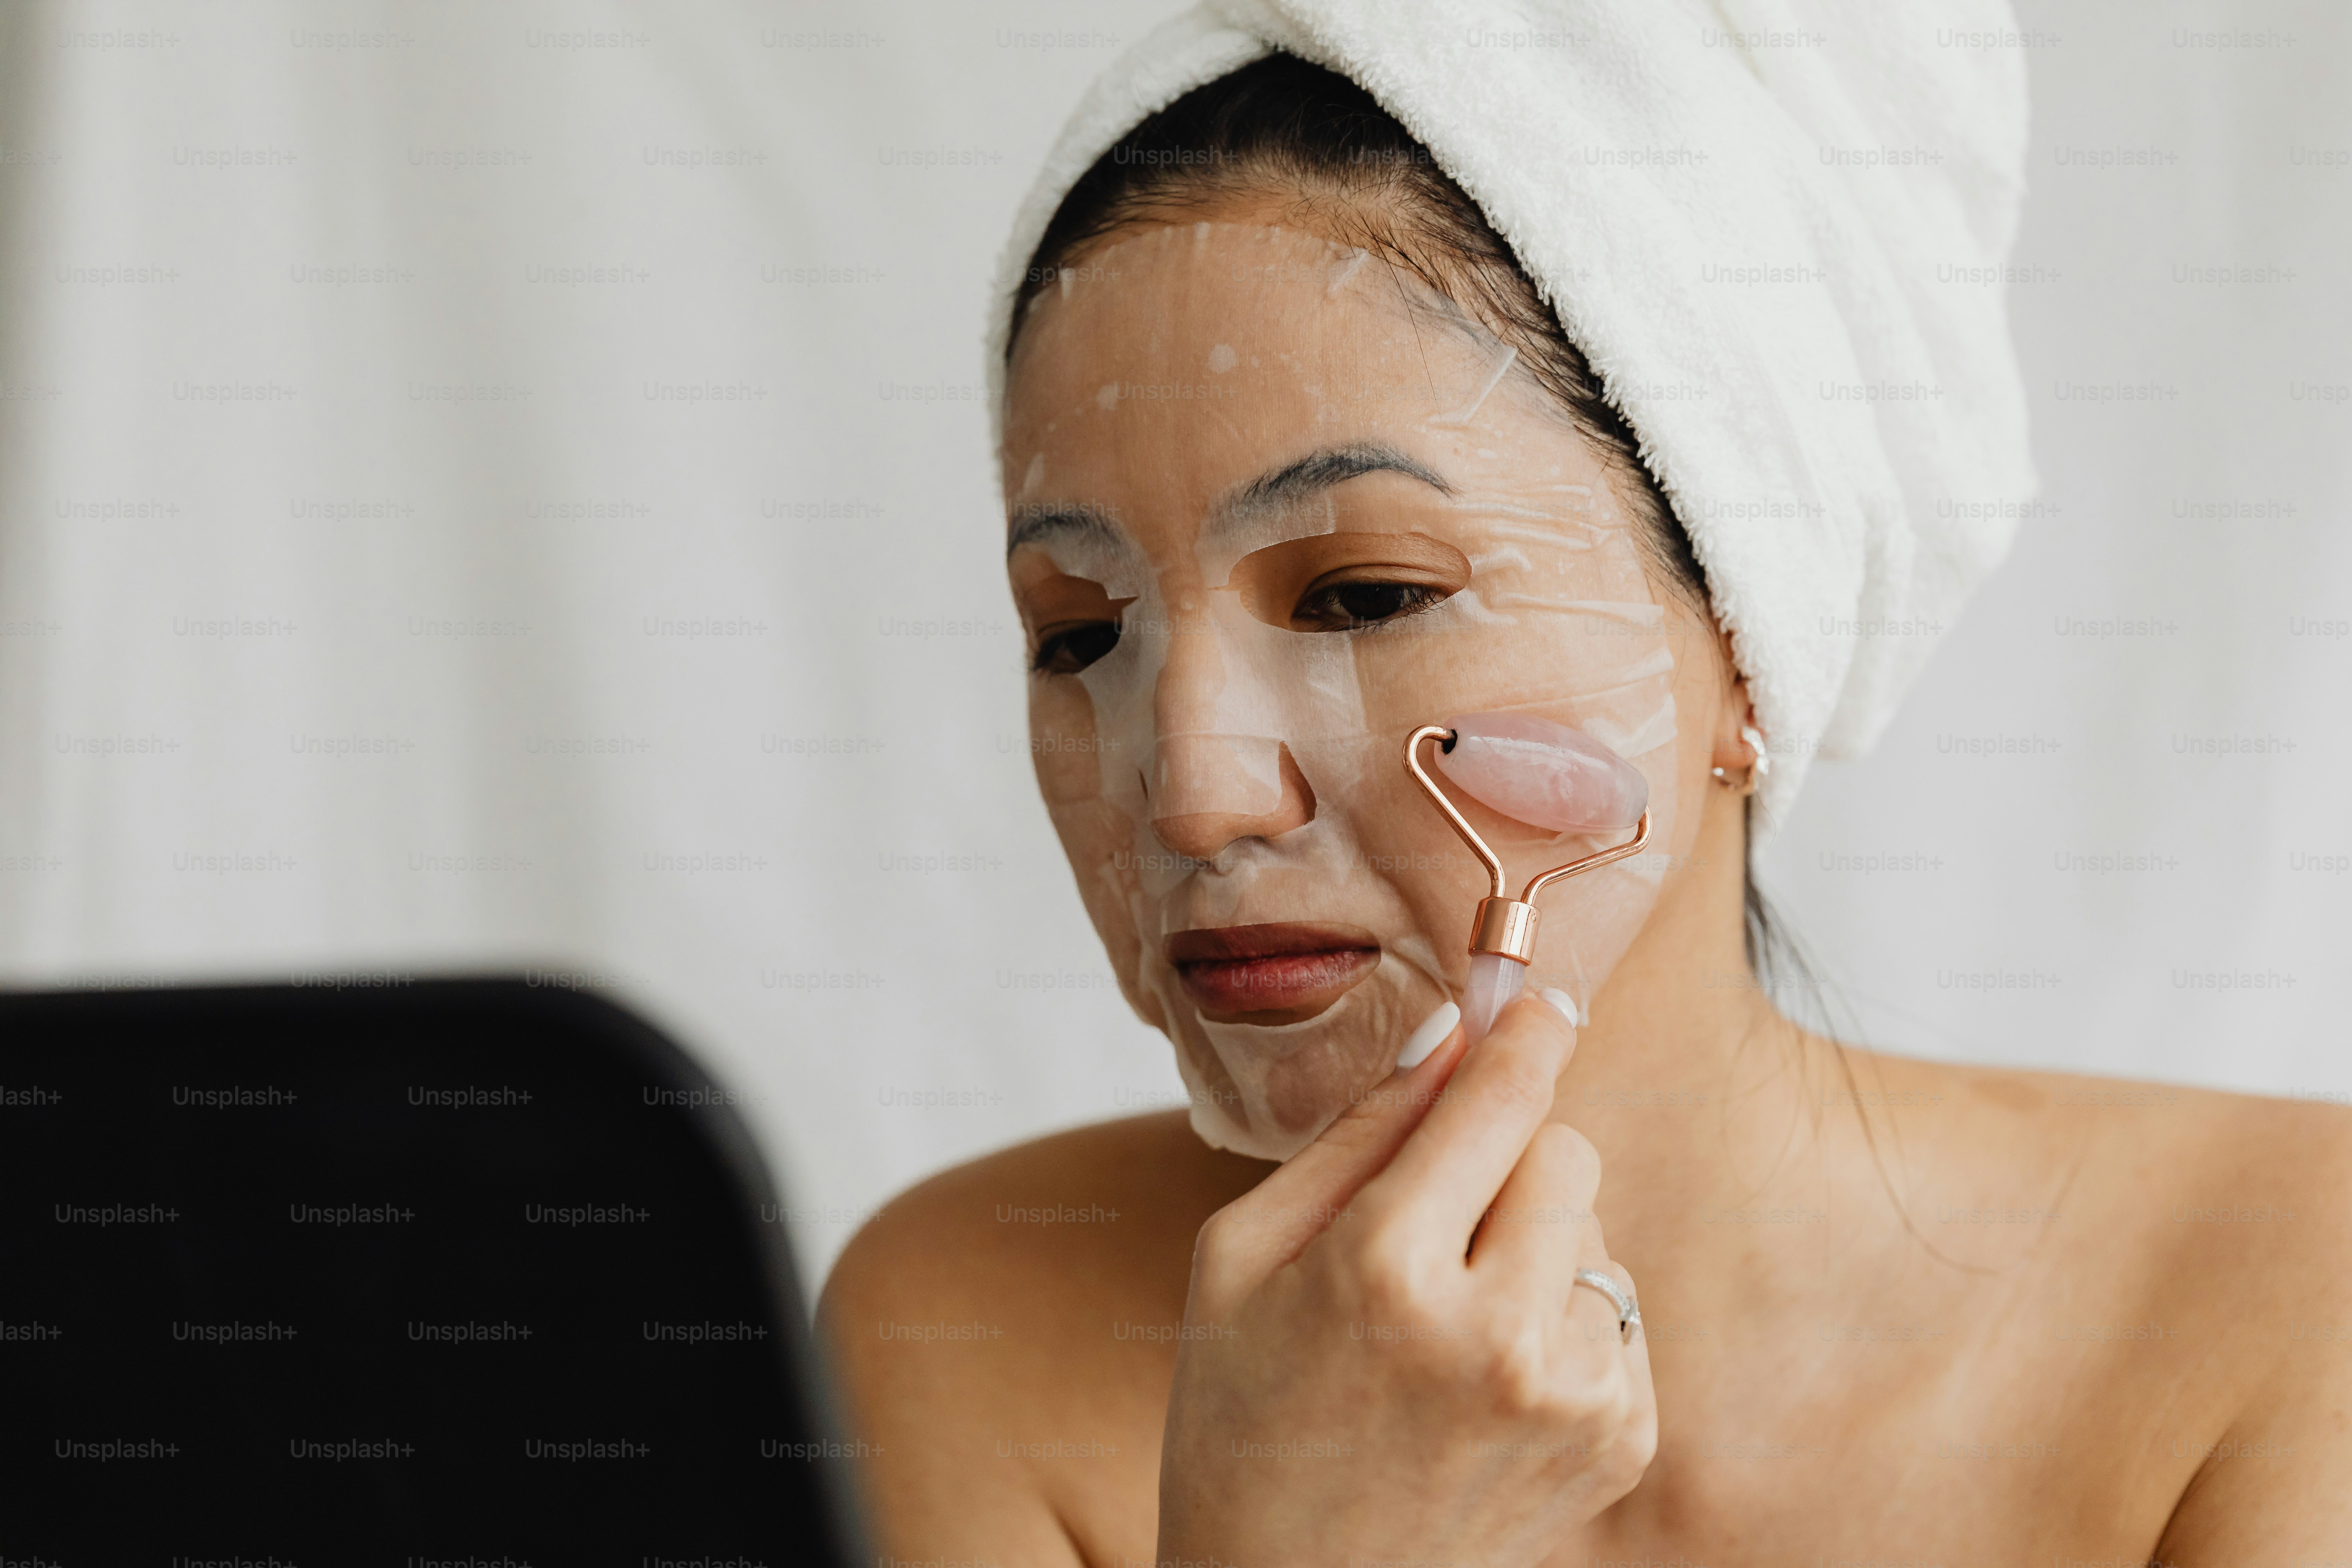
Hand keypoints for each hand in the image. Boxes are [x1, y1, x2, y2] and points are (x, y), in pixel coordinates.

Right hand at [1156, 993, 1655, 1564]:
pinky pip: (1614, 1311)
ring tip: (1451, 1331)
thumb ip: (1354, 1139)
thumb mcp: (1240, 1262)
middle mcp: (1495, 1332)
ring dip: (1537, 1250)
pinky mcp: (1621, 1442)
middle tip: (1437, 1220)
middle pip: (1567, 1152)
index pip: (1499, 1101)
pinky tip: (1488, 1384)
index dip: (1524, 1036)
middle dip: (1513, 1158)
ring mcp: (1572, 1395)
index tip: (1536, 1004)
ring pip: (1596, 1232)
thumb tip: (1447, 1036)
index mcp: (1383, 1272)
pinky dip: (1562, 1324)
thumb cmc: (1240, 1424)